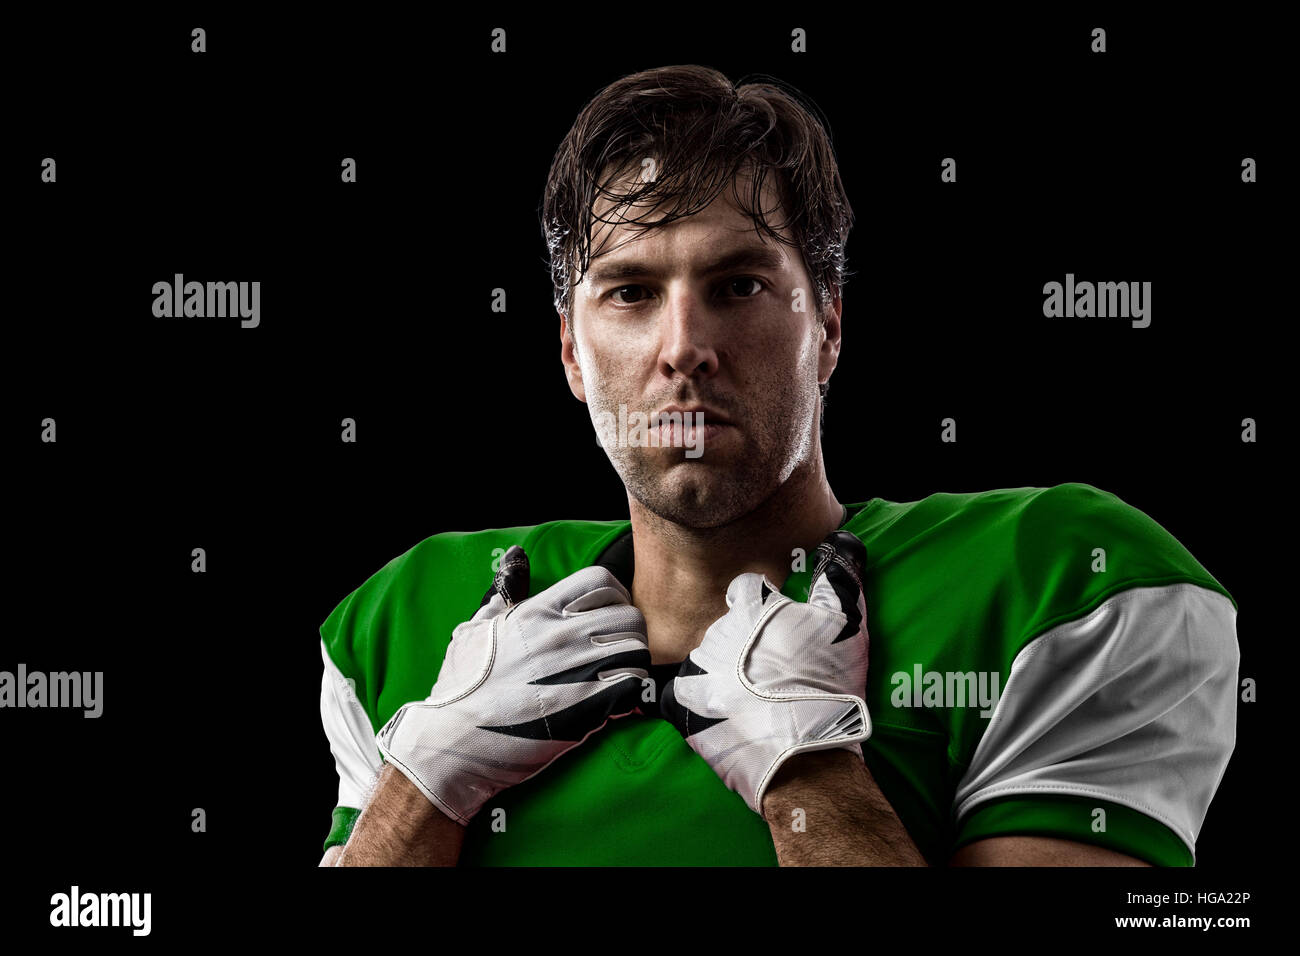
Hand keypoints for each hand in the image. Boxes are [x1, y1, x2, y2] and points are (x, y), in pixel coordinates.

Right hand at [376, 545, 650, 823]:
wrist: (452, 743)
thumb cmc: (460, 687)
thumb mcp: (475, 629)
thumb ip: (504, 591)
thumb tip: (516, 556)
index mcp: (536, 613)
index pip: (600, 580)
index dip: (614, 594)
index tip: (608, 613)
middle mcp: (560, 636)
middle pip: (629, 615)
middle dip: (630, 632)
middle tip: (618, 650)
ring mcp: (575, 671)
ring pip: (637, 650)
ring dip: (635, 663)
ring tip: (620, 676)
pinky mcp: (585, 709)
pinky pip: (633, 686)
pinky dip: (633, 693)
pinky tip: (618, 702)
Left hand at [660, 530, 871, 814]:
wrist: (805, 758)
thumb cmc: (829, 689)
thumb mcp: (847, 625)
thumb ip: (841, 577)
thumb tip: (842, 540)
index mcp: (751, 606)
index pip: (749, 590)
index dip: (767, 608)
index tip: (781, 631)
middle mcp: (716, 631)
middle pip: (728, 627)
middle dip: (747, 645)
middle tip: (774, 674)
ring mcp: (695, 668)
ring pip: (706, 658)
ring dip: (724, 673)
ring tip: (754, 700)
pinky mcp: (681, 705)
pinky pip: (679, 692)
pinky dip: (698, 700)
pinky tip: (724, 712)